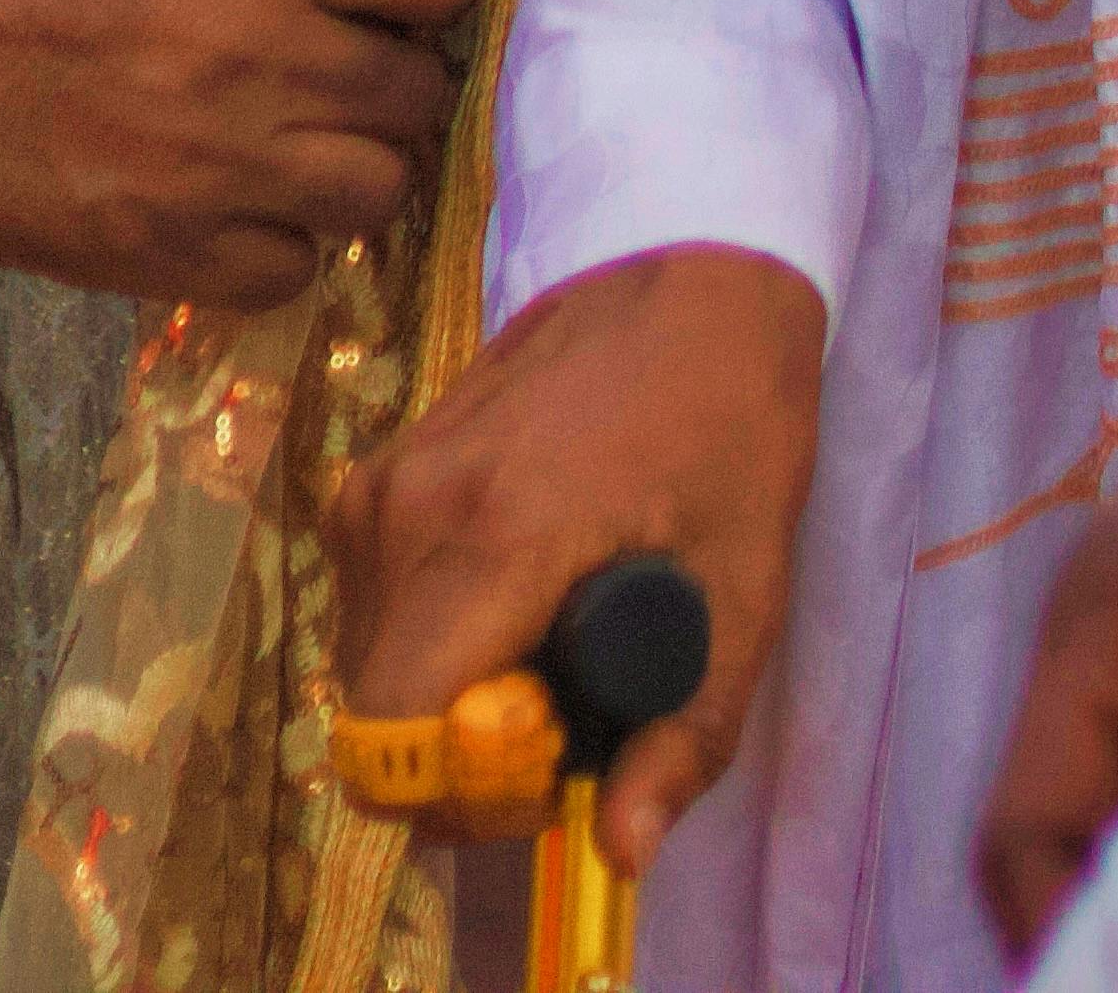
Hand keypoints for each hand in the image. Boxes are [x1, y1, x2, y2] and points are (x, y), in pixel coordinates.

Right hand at [0, 0, 477, 301]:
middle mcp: (257, 59)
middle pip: (418, 98)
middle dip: (400, 79)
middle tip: (352, 66)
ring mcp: (205, 172)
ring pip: (373, 197)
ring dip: (353, 167)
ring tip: (298, 140)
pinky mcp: (144, 257)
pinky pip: (283, 276)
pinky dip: (280, 245)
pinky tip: (238, 206)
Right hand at [327, 245, 823, 871]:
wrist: (696, 262)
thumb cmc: (732, 417)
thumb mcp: (747, 584)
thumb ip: (686, 732)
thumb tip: (618, 854)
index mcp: (493, 538)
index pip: (391, 733)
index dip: (459, 792)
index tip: (549, 763)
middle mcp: (407, 509)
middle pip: (376, 709)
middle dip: (458, 749)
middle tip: (566, 707)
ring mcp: (384, 479)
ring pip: (370, 657)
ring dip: (446, 685)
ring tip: (554, 633)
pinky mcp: (384, 464)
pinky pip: (377, 596)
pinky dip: (435, 624)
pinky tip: (522, 583)